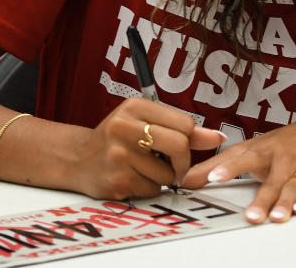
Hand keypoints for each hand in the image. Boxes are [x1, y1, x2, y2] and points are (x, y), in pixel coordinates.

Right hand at [72, 97, 225, 199]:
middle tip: (173, 165)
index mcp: (134, 107)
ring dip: (163, 176)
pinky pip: (152, 189)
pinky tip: (132, 178)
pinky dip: (149, 188)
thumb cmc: (117, 139)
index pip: (184, 123)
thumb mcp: (145, 122)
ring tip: (143, 168)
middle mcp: (123, 127)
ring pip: (167, 173)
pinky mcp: (117, 180)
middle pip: (180, 146)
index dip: (190, 139)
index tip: (182, 145)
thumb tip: (217, 137)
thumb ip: (182, 129)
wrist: (78, 159)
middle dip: (182, 161)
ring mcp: (119, 155)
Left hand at [182, 118, 295, 223]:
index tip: (214, 177)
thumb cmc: (282, 145)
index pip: (243, 158)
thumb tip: (184, 179)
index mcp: (264, 150)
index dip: (228, 168)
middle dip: (263, 198)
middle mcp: (285, 159)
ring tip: (276, 217)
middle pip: (272, 180)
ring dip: (285, 202)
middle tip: (251, 216)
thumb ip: (218, 165)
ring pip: (295, 186)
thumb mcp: (250, 149)